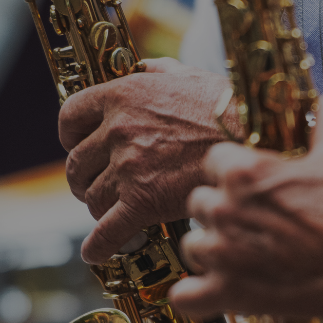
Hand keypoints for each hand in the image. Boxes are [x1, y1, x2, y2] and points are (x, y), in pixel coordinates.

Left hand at [59, 58, 237, 263]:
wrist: (253, 139)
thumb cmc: (228, 108)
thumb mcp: (190, 77)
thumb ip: (162, 72)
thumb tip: (148, 68)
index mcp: (122, 96)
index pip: (70, 118)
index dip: (70, 137)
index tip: (76, 145)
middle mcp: (118, 130)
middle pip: (76, 163)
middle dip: (82, 178)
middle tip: (95, 185)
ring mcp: (128, 167)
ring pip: (92, 198)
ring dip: (97, 208)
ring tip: (109, 212)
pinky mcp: (143, 202)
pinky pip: (107, 230)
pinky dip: (97, 246)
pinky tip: (95, 253)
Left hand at [169, 95, 322, 319]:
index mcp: (244, 172)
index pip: (212, 163)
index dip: (229, 175)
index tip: (248, 188)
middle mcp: (227, 210)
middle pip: (199, 205)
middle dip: (221, 214)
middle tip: (251, 226)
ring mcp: (225, 254)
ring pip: (193, 248)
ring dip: (212, 253)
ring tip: (242, 258)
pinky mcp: (232, 293)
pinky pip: (188, 297)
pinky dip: (197, 298)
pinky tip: (217, 292)